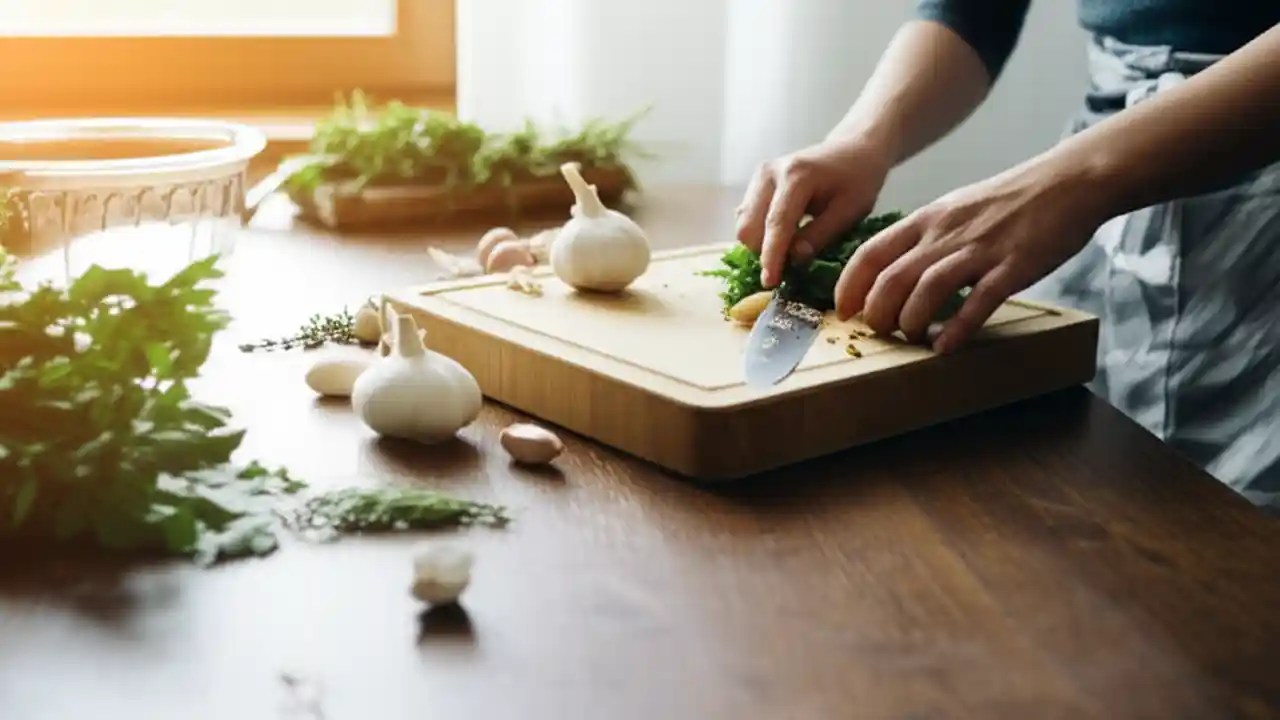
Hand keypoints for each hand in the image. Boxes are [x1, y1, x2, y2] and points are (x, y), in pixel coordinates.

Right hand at [735, 137, 892, 287]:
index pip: (777, 223)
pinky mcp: (756, 182)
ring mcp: (760, 175)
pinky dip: (760, 233)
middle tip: (789, 266)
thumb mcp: (851, 210)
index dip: (772, 256)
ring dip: (761, 244)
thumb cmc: (858, 180)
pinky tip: (784, 235)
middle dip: (764, 252)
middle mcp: (770, 173)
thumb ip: (820, 234)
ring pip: (744, 223)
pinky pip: (747, 216)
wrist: (853, 150)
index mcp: (796, 176)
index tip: (770, 282)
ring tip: (790, 247)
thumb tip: (794, 258)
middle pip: (749, 226)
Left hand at [833, 154, 1110, 352]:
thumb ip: (924, 239)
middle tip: (880, 333)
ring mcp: (979, 249)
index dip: (849, 287)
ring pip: (927, 290)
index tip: (843, 312)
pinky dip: (957, 328)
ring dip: (911, 322)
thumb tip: (894, 274)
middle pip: (891, 278)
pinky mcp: (1012, 266)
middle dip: (877, 313)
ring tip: (911, 339)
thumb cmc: (1009, 201)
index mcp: (926, 220)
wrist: (1067, 181)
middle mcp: (945, 234)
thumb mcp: (954, 209)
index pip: (870, 254)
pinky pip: (978, 302)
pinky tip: (946, 347)